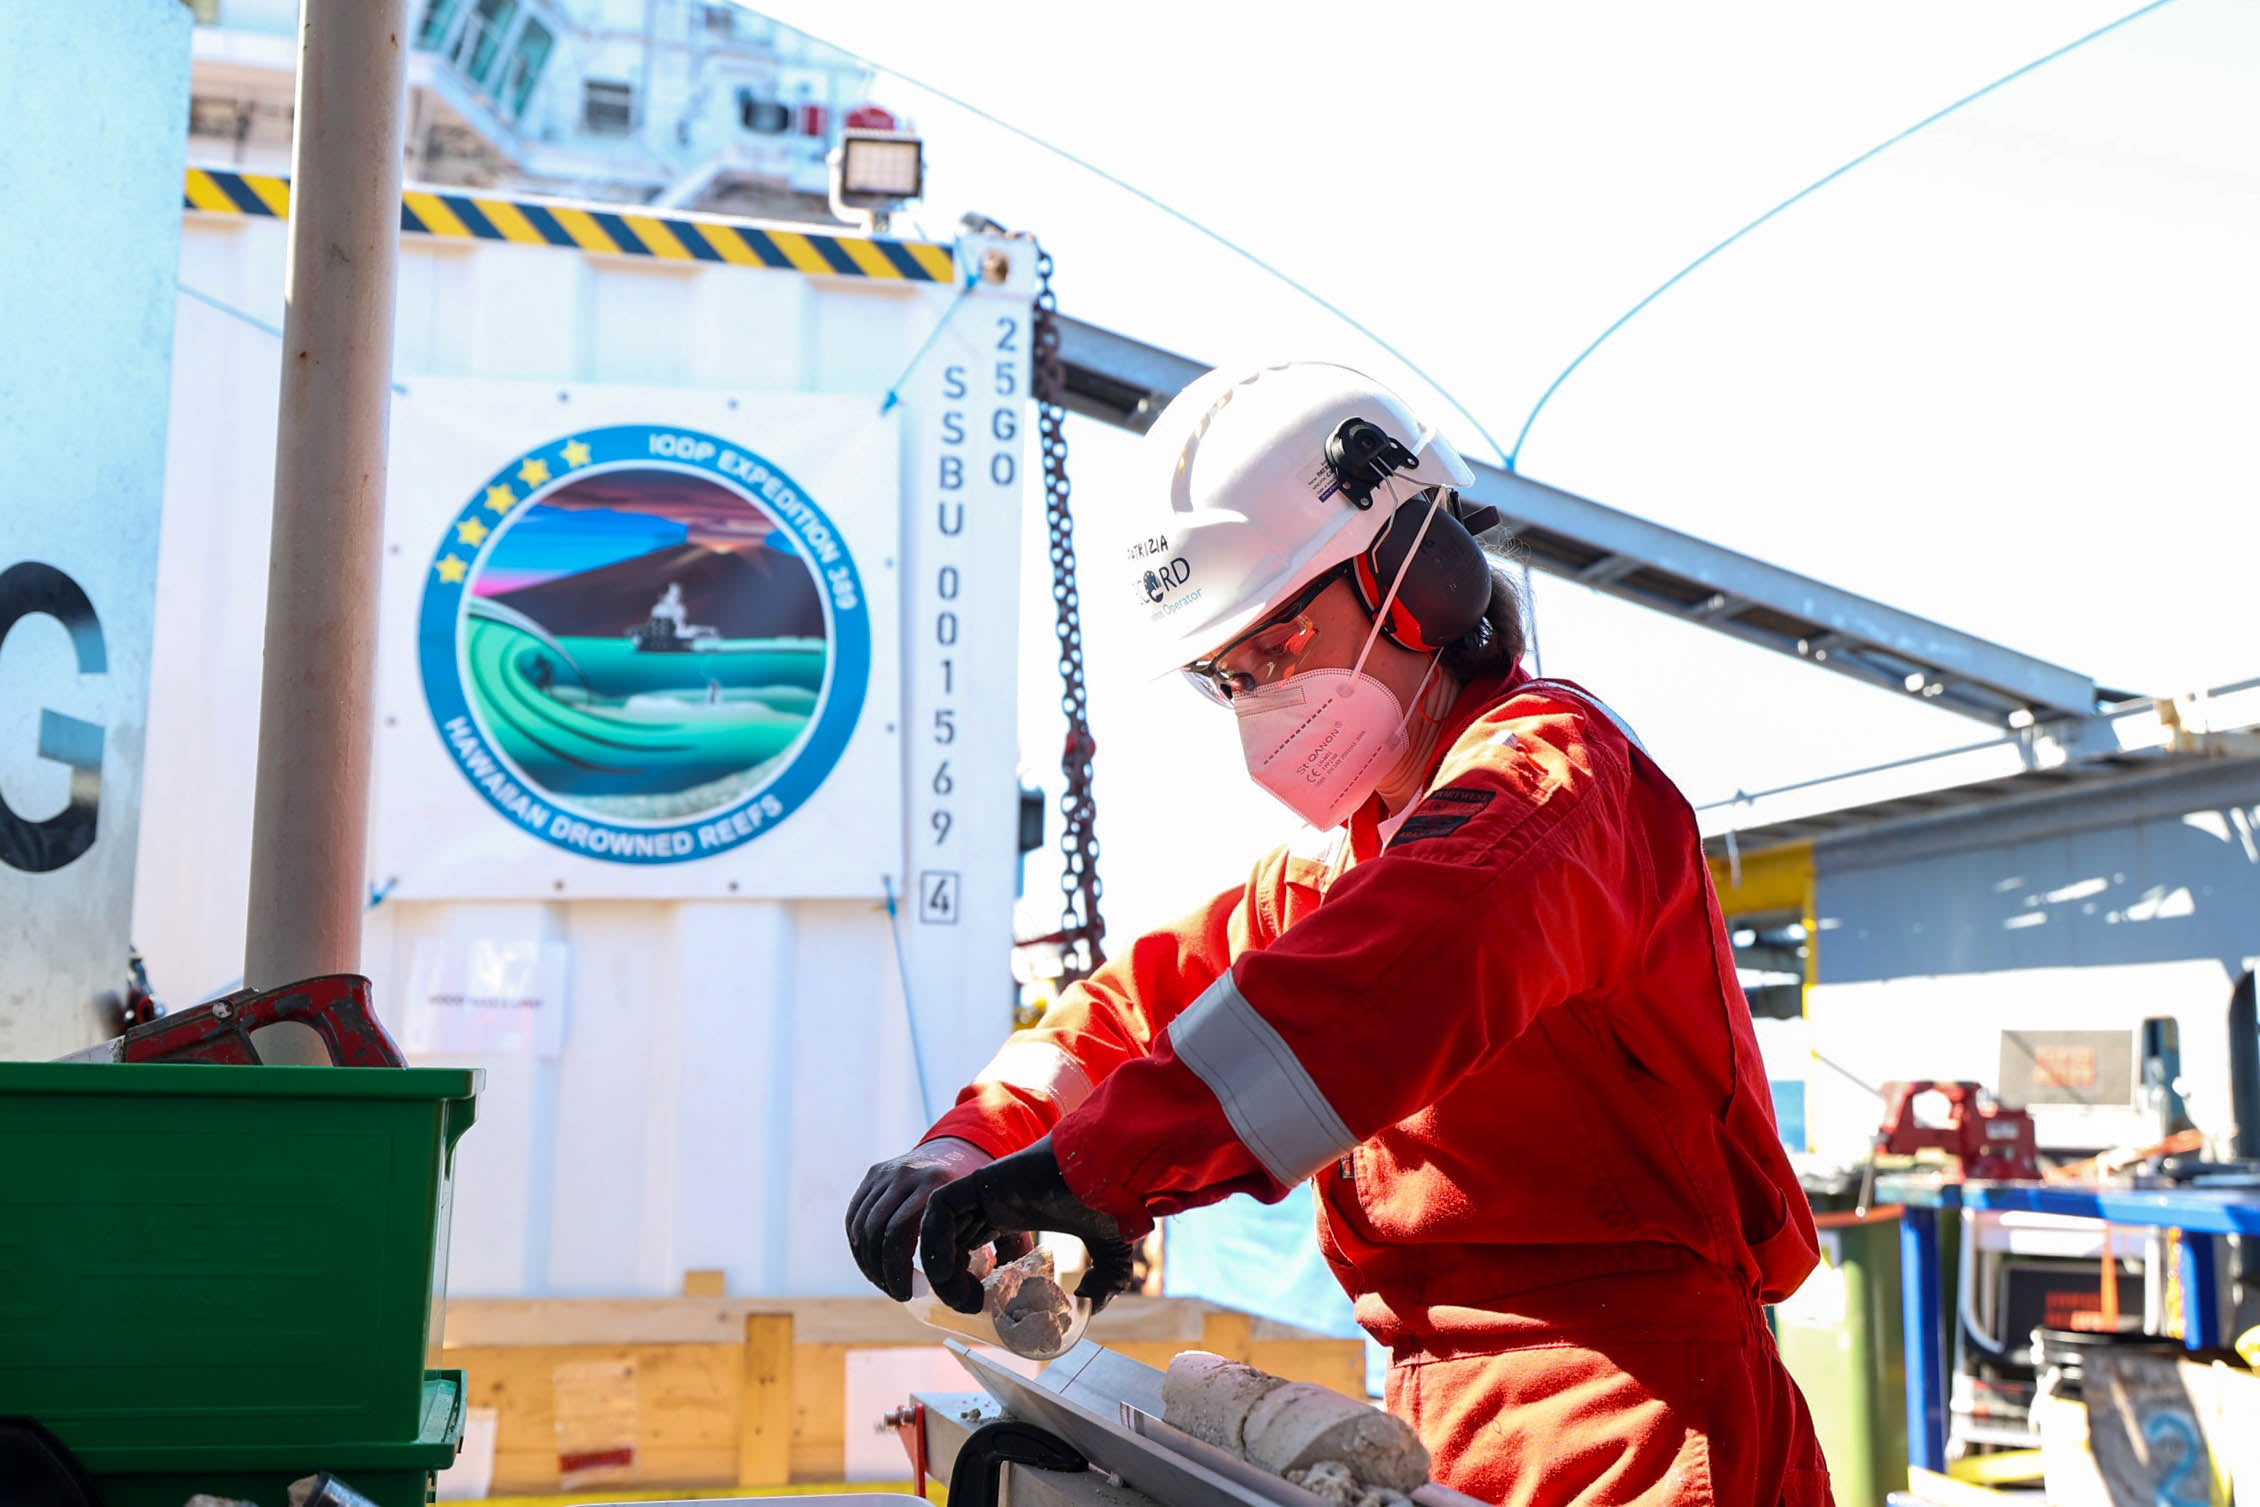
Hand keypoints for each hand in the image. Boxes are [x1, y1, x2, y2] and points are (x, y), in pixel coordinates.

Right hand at [847, 1137, 1031, 1300]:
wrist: (963, 1145)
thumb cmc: (981, 1192)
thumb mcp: (997, 1214)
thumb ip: (1003, 1251)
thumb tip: (987, 1300)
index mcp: (936, 1184)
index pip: (900, 1232)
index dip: (898, 1270)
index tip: (910, 1294)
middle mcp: (906, 1174)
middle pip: (877, 1232)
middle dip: (882, 1272)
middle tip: (898, 1293)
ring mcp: (886, 1172)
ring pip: (861, 1227)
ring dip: (868, 1263)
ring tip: (887, 1283)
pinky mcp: (874, 1174)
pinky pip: (855, 1217)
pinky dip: (859, 1246)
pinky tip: (875, 1265)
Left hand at [920, 1136, 1138, 1315]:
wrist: (1108, 1175)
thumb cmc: (1108, 1202)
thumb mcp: (1109, 1250)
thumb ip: (1105, 1278)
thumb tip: (1091, 1305)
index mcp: (1010, 1213)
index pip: (970, 1245)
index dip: (965, 1275)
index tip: (981, 1303)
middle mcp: (991, 1201)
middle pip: (950, 1241)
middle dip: (949, 1278)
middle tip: (969, 1305)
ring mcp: (983, 1190)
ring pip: (938, 1228)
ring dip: (940, 1266)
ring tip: (962, 1297)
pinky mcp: (978, 1181)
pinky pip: (938, 1211)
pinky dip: (935, 1241)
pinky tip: (951, 1271)